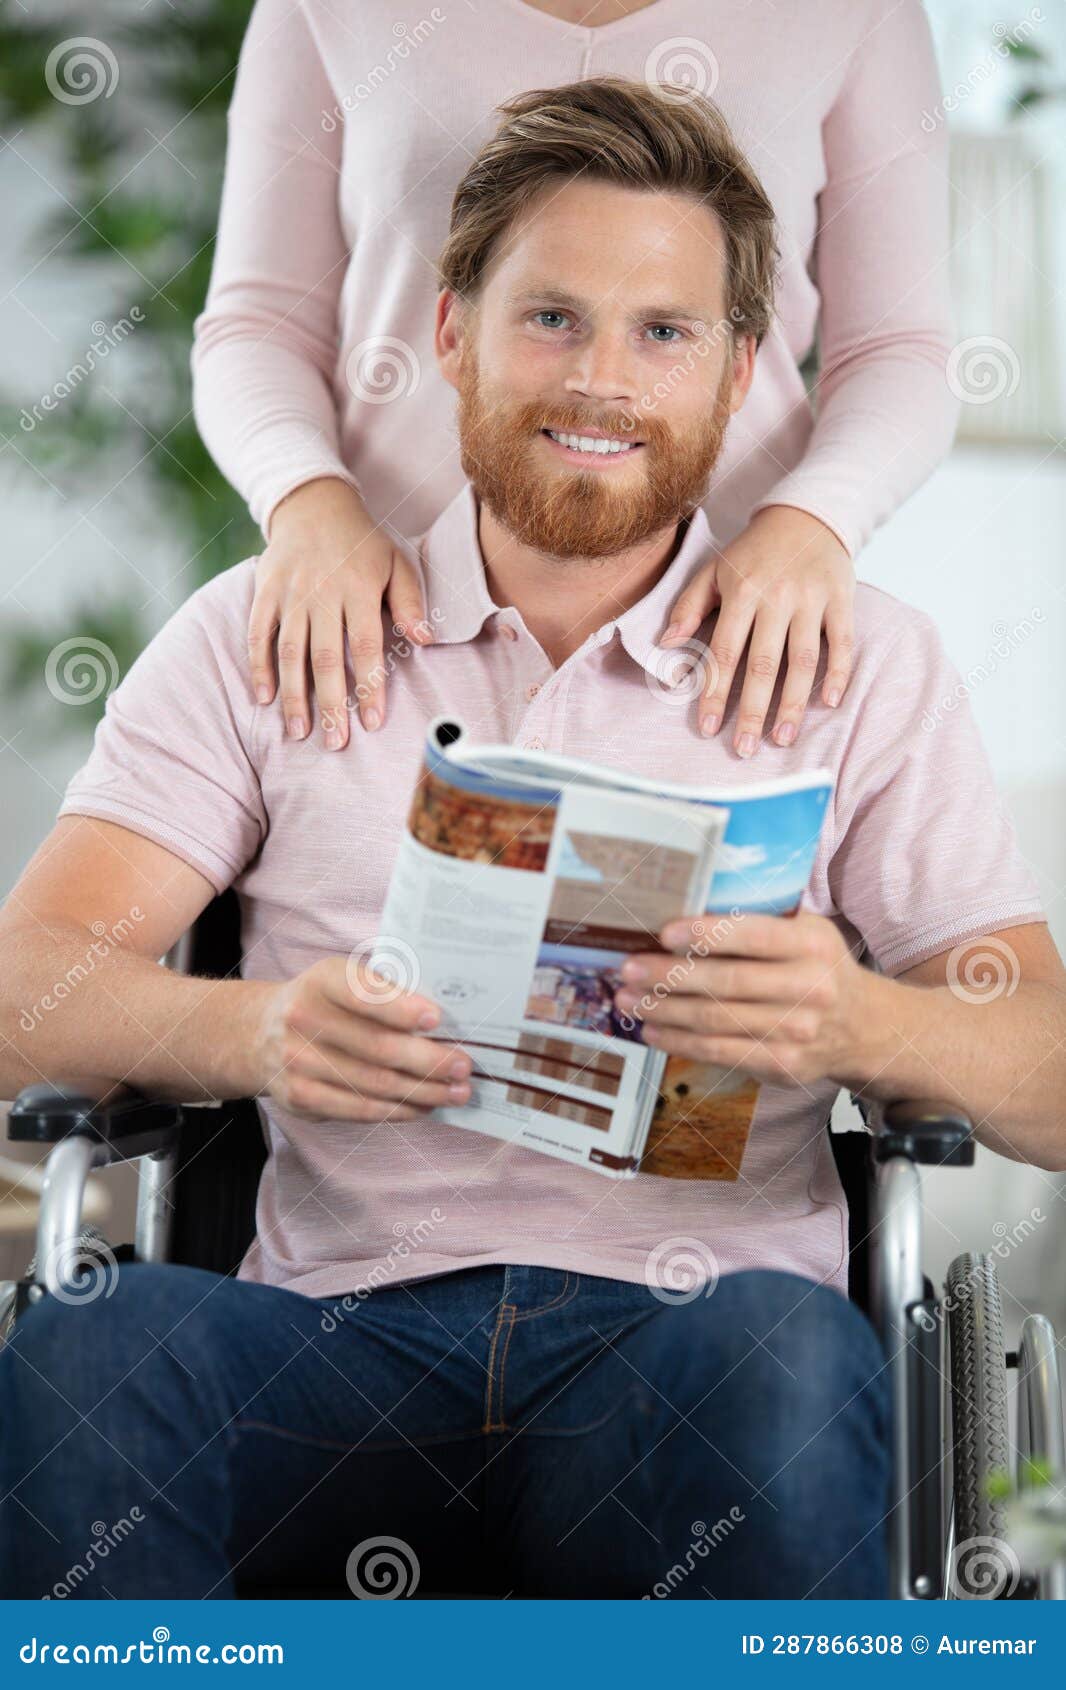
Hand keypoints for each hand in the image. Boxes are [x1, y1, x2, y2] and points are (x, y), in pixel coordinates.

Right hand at [249, 476, 429, 746]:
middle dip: (331, 704)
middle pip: (325, 657)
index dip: (369, 686)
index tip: (373, 722)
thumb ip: (409, 602)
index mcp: (358, 588)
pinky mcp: (265, 592)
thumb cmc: (364, 543)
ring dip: (293, 695)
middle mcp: (322, 593)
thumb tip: (425, 639)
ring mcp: (290, 593)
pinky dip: (259, 666)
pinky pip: (258, 633)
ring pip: (290, 651)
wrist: (314, 505)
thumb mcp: (397, 563)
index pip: (366, 645)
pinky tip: (263, 698)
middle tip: (335, 743)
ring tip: (299, 732)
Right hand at [257, 956, 472, 1121]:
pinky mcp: (300, 1098)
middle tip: (463, 1067)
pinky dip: (398, 1111)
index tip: (436, 1019)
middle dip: (429, 1061)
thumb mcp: (343, 980)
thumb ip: (384, 993)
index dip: (400, 1008)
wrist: (259, 1034)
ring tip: (456, 1092)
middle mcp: (304, 1020)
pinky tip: (423, 1107)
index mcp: (322, 980)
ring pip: (374, 1084)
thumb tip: (443, 1024)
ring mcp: (298, 1062)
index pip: (363, 994)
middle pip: (377, 1047)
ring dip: (423, 1092)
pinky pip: (359, 1110)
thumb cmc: (324, 1003)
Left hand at [613, 910, 871, 1088]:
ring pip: (715, 1020)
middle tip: (627, 969)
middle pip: (726, 983)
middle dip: (668, 976)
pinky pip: (719, 1053)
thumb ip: (764, 920)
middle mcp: (809, 988)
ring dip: (663, 1010)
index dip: (708, 934)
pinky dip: (679, 1042)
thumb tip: (688, 902)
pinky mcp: (781, 1066)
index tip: (664, 932)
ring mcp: (796, 1032)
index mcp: (812, 945)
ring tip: (626, 999)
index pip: (754, 936)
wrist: (863, 1027)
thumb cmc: (818, 968)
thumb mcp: (809, 932)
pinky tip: (652, 1030)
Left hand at [661, 505, 854, 753]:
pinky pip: (842, 642)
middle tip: (745, 749)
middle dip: (753, 711)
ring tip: (783, 738)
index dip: (716, 693)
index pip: (724, 653)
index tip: (709, 729)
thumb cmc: (753, 552)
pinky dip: (839, 673)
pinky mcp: (841, 599)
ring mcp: (812, 599)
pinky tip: (827, 704)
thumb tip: (666, 643)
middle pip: (764, 664)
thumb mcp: (714, 570)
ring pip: (803, 660)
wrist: (807, 515)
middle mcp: (777, 597)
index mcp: (741, 591)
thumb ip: (688, 605)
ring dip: (793, 703)